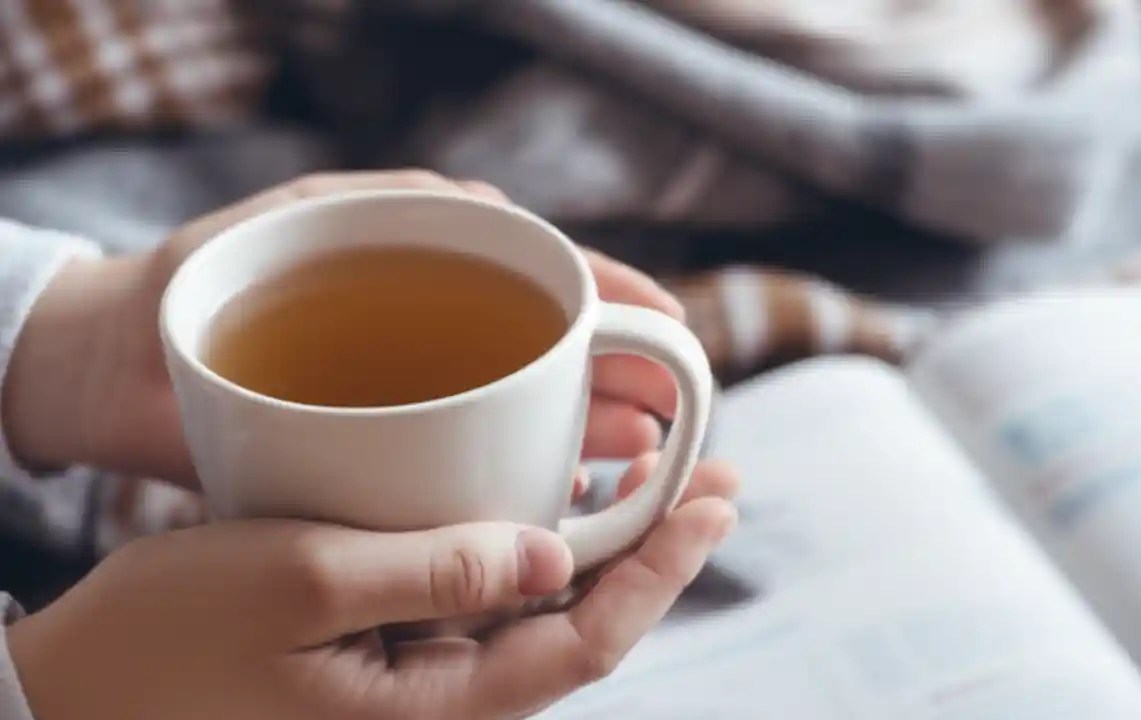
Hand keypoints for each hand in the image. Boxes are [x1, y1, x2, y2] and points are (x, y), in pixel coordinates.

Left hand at [3, 171, 684, 484]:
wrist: (110, 367)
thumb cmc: (203, 276)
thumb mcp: (302, 214)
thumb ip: (399, 201)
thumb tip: (505, 214)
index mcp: (432, 277)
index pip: (546, 287)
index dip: (617, 307)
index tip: (673, 332)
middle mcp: (437, 344)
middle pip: (553, 362)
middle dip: (624, 385)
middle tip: (675, 418)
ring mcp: (416, 406)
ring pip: (525, 423)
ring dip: (590, 437)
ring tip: (641, 459)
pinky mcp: (383, 465)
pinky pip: (471, 475)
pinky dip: (522, 487)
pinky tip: (562, 500)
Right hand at [8, 459, 737, 719]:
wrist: (81, 684)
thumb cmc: (171, 636)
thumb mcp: (301, 584)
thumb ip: (435, 572)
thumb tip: (553, 556)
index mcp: (434, 706)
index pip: (586, 643)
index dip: (662, 573)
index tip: (713, 501)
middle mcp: (443, 699)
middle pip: (584, 628)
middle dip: (658, 552)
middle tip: (715, 476)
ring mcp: (418, 673)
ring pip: (546, 613)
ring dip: (610, 545)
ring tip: (662, 477)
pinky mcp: (390, 645)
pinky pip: (490, 598)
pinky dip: (538, 545)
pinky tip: (557, 499)